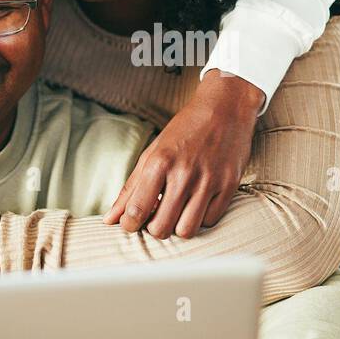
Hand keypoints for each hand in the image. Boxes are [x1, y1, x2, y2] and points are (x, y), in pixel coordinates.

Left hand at [105, 70, 261, 238]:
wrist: (225, 108)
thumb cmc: (185, 130)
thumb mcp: (153, 153)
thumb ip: (131, 188)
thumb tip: (110, 219)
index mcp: (160, 163)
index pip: (137, 211)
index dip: (130, 225)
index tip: (132, 224)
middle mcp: (184, 173)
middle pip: (161, 228)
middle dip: (154, 228)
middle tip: (156, 217)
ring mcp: (209, 180)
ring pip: (187, 230)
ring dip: (178, 227)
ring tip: (178, 213)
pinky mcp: (230, 185)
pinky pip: (211, 220)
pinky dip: (201, 218)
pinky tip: (197, 204)